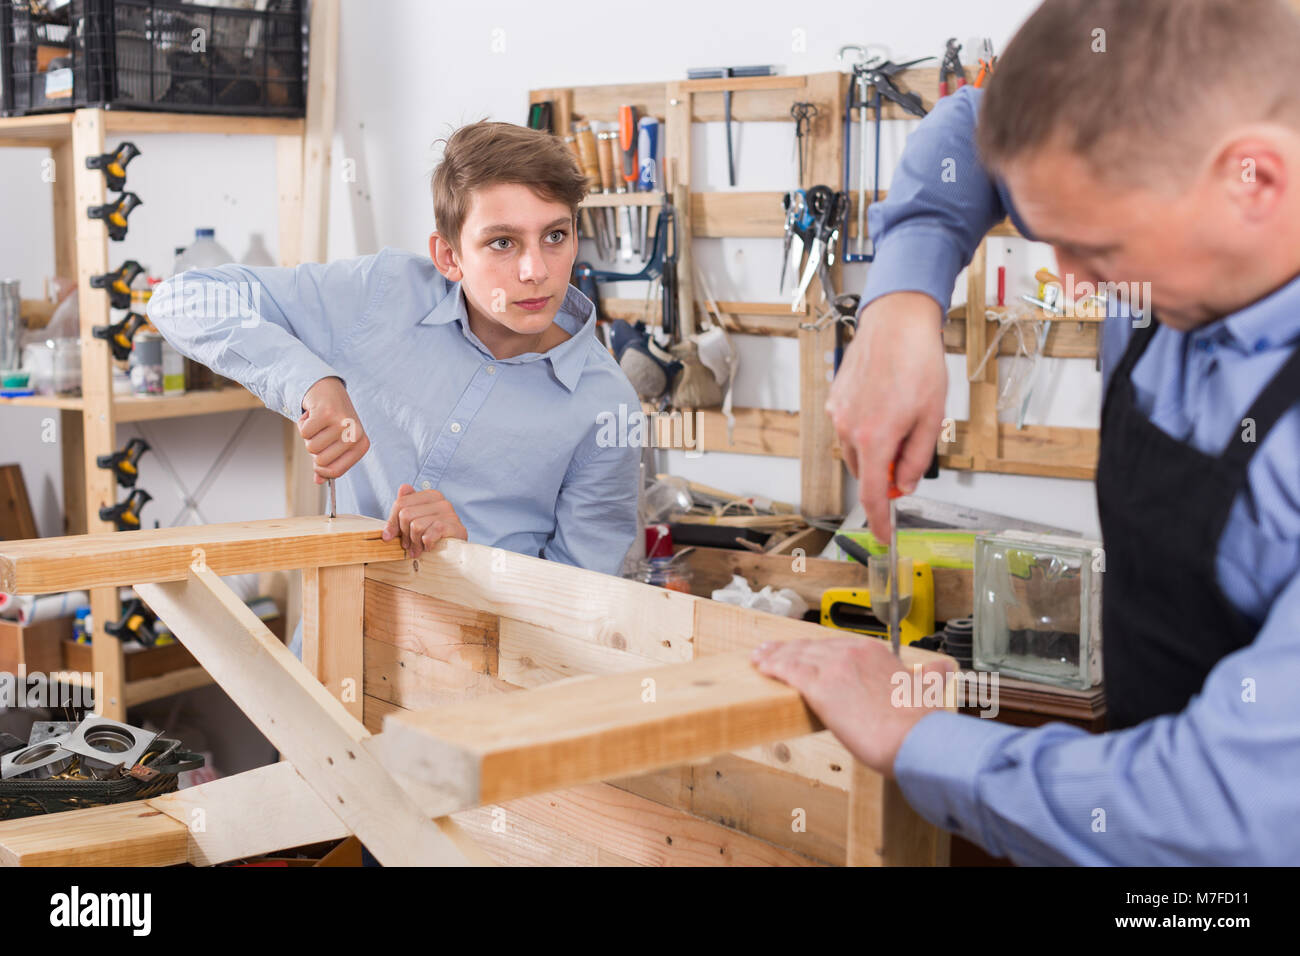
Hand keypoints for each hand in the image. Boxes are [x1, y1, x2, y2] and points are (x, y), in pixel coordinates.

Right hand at [299, 376, 370, 483]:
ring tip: (318, 423)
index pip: (336, 472)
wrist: (328, 389)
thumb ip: (328, 462)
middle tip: (320, 433)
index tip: (317, 462)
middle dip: (314, 449)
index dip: (321, 470)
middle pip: (320, 460)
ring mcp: (341, 424)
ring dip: (308, 436)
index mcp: (360, 446)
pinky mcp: (326, 412)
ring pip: (311, 447)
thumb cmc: (332, 420)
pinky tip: (312, 414)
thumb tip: (318, 481)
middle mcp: (355, 436)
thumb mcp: (335, 443)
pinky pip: (304, 432)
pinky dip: (302, 424)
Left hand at [382, 483, 467, 557]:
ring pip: (416, 526)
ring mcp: (449, 513)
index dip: (392, 522)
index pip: (400, 503)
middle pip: (406, 515)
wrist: (458, 549)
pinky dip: (426, 545)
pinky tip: (429, 548)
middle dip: (404, 535)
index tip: (390, 536)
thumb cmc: (435, 534)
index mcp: (430, 495)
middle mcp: (441, 501)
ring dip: (415, 543)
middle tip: (408, 546)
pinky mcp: (454, 527)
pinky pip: (429, 535)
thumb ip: (406, 507)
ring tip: (418, 550)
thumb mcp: (417, 520)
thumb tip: (401, 490)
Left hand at [751, 637, 954, 776]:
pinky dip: (773, 667)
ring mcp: (834, 668)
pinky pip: (789, 671)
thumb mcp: (927, 689)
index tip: (804, 649)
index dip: (815, 647)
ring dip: (775, 655)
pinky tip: (762, 668)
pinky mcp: (819, 687)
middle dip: (790, 648)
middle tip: (772, 650)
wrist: (914, 739)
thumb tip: (944, 667)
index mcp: (875, 653)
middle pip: (812, 647)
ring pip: (796, 655)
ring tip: (759, 658)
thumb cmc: (919, 724)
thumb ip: (930, 675)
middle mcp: (853, 654)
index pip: (835, 645)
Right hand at [826, 292, 946, 539]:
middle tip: (910, 455)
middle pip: (865, 473)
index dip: (880, 521)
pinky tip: (885, 405)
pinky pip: (848, 429)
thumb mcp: (932, 417)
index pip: (874, 495)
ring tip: (900, 418)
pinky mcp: (834, 400)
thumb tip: (907, 483)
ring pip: (856, 452)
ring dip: (875, 451)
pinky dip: (865, 430)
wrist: (896, 322)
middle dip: (885, 474)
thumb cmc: (917, 362)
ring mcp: (838, 414)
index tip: (885, 536)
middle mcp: (849, 429)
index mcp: (876, 438)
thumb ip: (918, 458)